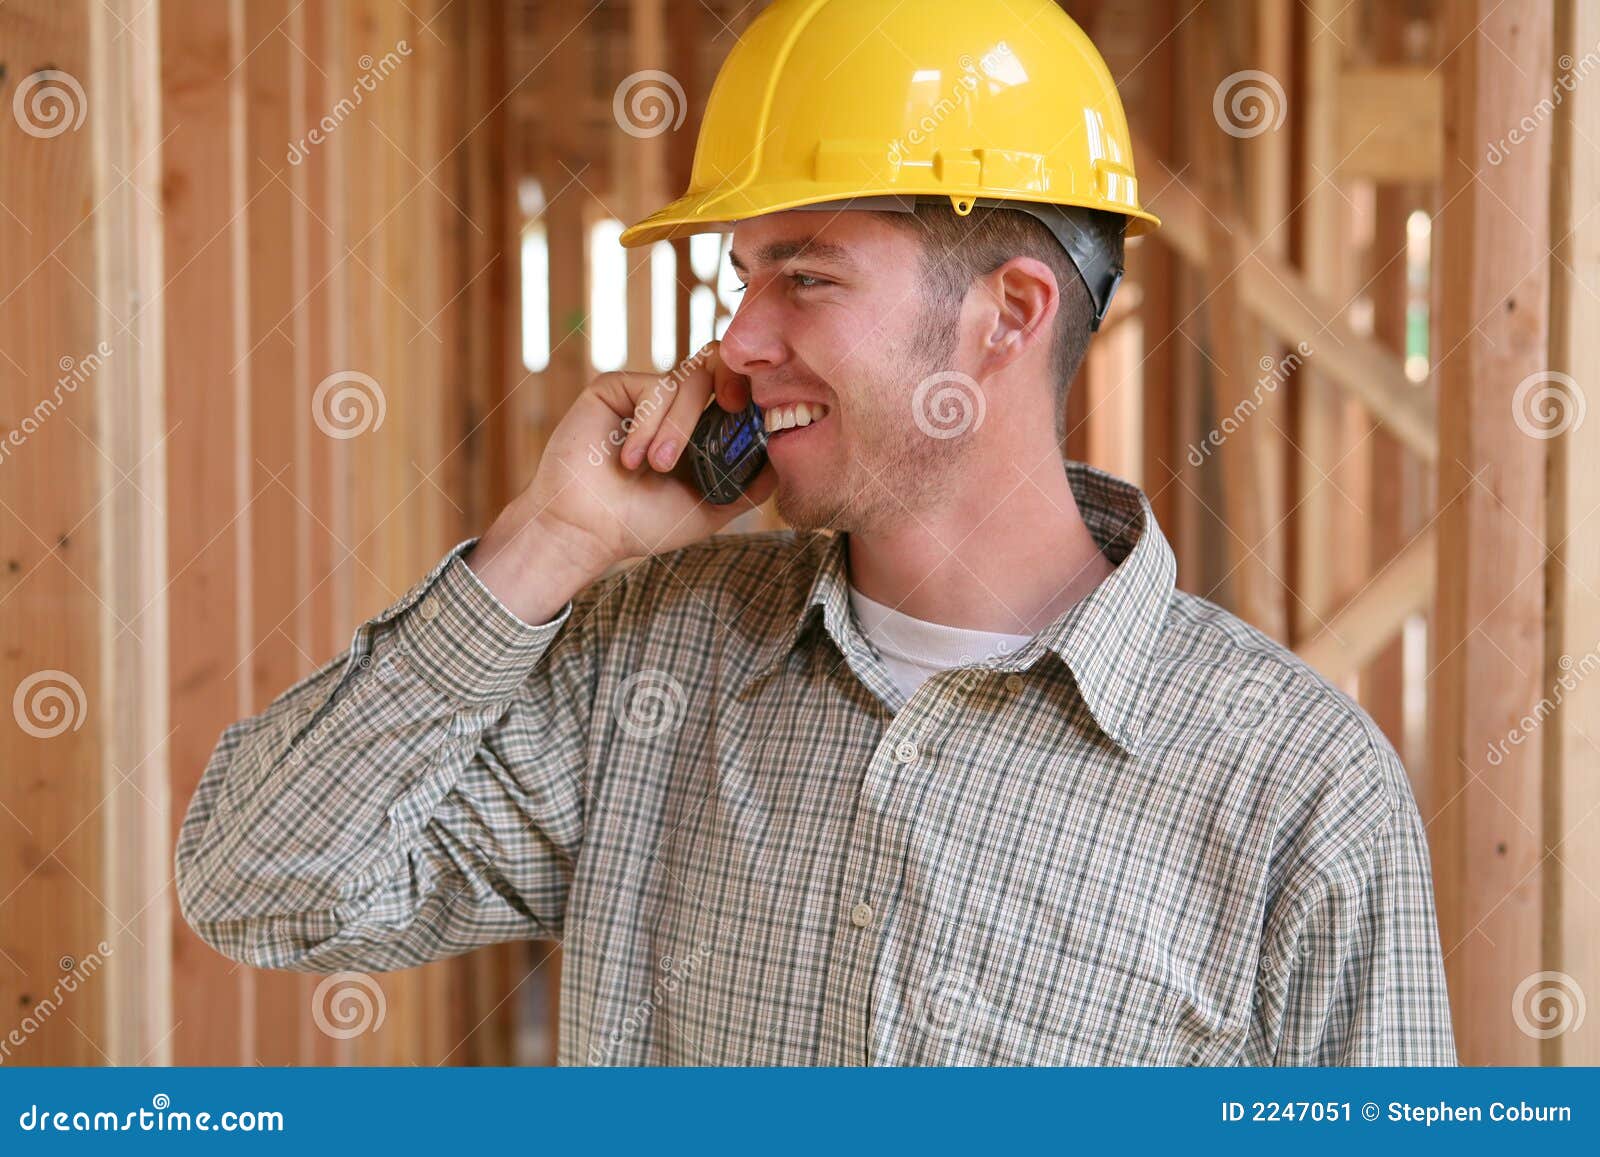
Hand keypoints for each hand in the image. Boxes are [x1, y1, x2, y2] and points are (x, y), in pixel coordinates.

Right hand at [466, 343, 775, 622]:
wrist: (589, 531)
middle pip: (718, 362)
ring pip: (688, 381)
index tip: (760, 415)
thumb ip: (750, 483)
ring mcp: (645, 393)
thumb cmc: (643, 523)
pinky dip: (649, 426)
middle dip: (733, 380)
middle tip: (732, 408)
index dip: (755, 390)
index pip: (736, 386)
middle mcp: (674, 404)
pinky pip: (653, 388)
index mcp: (700, 426)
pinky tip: (630, 459)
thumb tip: (784, 452)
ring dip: (679, 428)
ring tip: (658, 466)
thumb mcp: (712, 507)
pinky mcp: (615, 387)